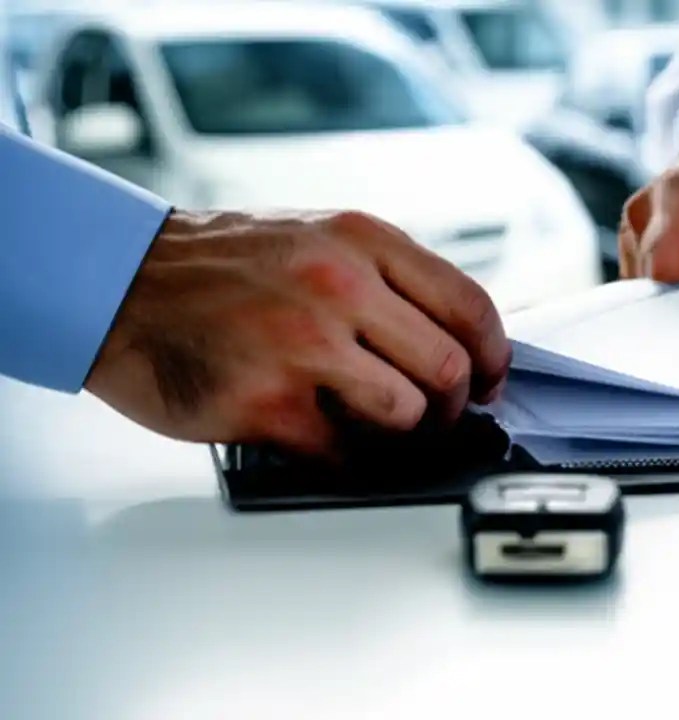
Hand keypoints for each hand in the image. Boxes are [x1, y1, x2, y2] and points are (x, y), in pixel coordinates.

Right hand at [85, 210, 511, 455]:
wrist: (116, 283)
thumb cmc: (219, 267)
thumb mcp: (315, 237)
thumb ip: (386, 279)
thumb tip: (458, 341)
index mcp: (361, 241)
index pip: (470, 305)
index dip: (494, 357)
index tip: (490, 381)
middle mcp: (339, 284)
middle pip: (448, 368)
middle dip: (455, 406)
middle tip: (439, 417)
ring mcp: (302, 343)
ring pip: (407, 414)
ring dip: (401, 434)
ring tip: (374, 427)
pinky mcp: (266, 402)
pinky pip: (343, 454)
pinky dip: (345, 460)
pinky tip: (323, 441)